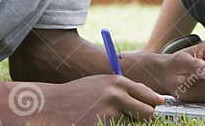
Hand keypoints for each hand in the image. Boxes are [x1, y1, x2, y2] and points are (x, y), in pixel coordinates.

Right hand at [44, 74, 163, 123]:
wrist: (50, 105)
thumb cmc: (78, 96)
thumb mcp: (102, 85)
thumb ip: (125, 89)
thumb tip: (154, 99)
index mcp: (118, 83)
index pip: (149, 96)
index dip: (152, 105)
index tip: (154, 109)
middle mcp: (117, 96)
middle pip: (147, 113)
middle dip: (142, 119)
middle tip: (131, 119)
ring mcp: (110, 113)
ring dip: (124, 125)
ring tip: (105, 119)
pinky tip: (97, 123)